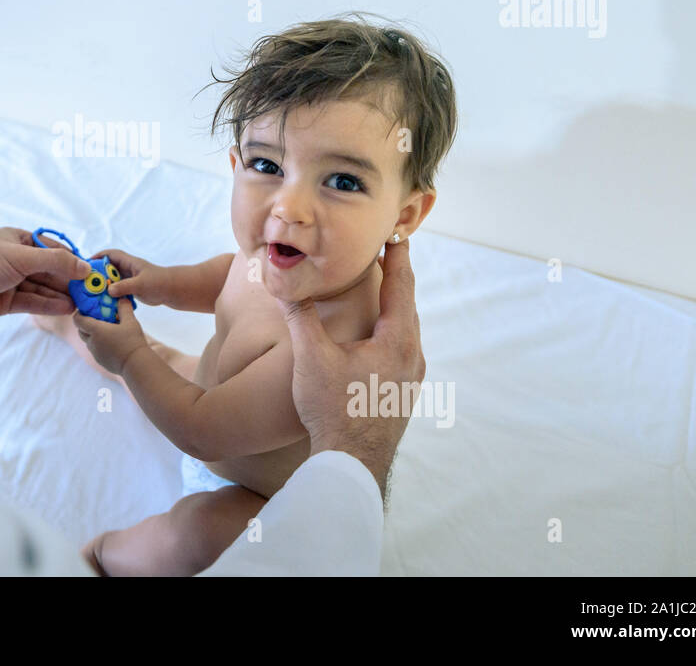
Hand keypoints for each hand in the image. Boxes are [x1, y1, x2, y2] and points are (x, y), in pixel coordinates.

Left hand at [0, 227, 90, 329]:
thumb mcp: (21, 257)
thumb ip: (55, 262)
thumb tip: (85, 267)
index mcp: (16, 239)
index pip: (50, 248)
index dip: (70, 259)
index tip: (90, 270)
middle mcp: (15, 259)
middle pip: (48, 269)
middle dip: (68, 279)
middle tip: (90, 290)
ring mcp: (10, 281)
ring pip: (41, 287)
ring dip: (61, 294)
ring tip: (82, 302)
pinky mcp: (5, 302)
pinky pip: (32, 302)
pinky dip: (48, 305)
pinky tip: (66, 308)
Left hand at [71, 298, 148, 376]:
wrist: (136, 365)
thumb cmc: (132, 341)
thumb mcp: (131, 321)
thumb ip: (124, 308)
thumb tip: (122, 298)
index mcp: (96, 330)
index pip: (78, 320)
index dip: (79, 314)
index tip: (86, 309)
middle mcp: (92, 342)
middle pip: (81, 331)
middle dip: (85, 324)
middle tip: (96, 318)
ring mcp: (95, 353)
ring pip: (88, 341)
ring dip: (92, 335)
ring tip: (105, 330)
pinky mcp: (100, 361)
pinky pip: (95, 350)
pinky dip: (99, 344)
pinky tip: (111, 342)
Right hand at [90, 248, 171, 305]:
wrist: (173, 290)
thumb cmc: (159, 283)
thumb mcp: (141, 284)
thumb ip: (125, 286)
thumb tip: (109, 290)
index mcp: (130, 262)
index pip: (111, 254)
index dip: (98, 256)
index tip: (86, 263)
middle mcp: (128, 269)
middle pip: (108, 268)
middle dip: (97, 273)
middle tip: (85, 281)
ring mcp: (129, 279)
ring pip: (111, 280)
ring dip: (103, 285)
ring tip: (90, 293)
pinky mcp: (131, 289)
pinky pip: (117, 289)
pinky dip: (110, 294)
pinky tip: (103, 301)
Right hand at [276, 238, 423, 499]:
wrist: (352, 465)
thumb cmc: (334, 410)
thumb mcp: (311, 357)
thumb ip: (300, 316)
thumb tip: (283, 280)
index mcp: (398, 339)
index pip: (401, 283)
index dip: (396, 254)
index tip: (395, 231)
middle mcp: (412, 355)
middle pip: (405, 304)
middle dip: (393, 276)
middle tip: (384, 251)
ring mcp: (410, 377)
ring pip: (402, 329)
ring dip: (389, 306)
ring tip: (375, 288)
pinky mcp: (401, 393)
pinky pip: (398, 349)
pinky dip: (386, 330)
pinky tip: (368, 337)